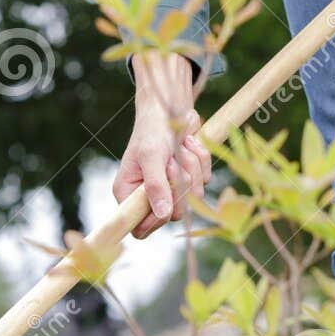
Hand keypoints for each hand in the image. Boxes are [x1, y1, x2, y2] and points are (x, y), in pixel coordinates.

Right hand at [115, 53, 212, 239]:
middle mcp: (149, 196)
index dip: (155, 220)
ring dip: (191, 166)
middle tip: (171, 160)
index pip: (139, 228)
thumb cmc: (153, 128)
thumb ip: (156, 185)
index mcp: (129, 193)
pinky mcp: (190, 178)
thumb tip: (163, 214)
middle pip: (174, 213)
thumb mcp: (151, 155)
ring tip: (179, 146)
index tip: (166, 201)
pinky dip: (201, 158)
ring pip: (194, 195)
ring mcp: (172, 188)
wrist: (171, 106)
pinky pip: (205, 179)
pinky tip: (189, 143)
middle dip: (179, 183)